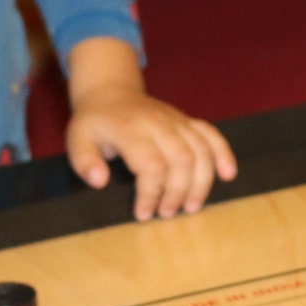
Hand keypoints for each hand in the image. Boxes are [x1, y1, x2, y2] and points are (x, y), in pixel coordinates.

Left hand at [67, 84, 237, 221]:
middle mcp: (159, 123)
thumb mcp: (77, 139)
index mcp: (131, 129)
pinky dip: (224, 155)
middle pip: (182, 161)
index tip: (143, 213)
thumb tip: (100, 181)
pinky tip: (228, 174)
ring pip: (202, 151)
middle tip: (166, 214)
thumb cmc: (95, 121)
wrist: (111, 92)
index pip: (151, 166)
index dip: (151, 194)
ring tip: (191, 207)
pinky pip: (212, 135)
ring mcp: (177, 121)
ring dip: (201, 183)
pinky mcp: (188, 121)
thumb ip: (84, 161)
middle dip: (178, 193)